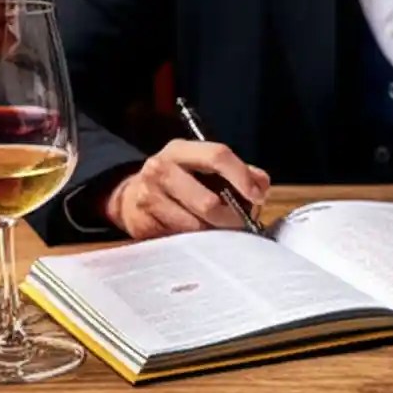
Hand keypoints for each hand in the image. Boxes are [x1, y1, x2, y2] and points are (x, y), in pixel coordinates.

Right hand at [105, 139, 270, 239]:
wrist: (130, 197)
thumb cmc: (179, 182)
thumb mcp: (203, 168)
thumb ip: (239, 173)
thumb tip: (262, 184)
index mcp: (180, 151)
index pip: (217, 156)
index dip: (242, 177)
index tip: (258, 197)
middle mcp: (160, 169)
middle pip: (208, 202)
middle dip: (231, 218)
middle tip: (240, 224)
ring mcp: (148, 197)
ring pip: (195, 226)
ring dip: (213, 233)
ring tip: (216, 229)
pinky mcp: (142, 223)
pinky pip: (180, 240)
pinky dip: (195, 242)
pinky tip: (195, 235)